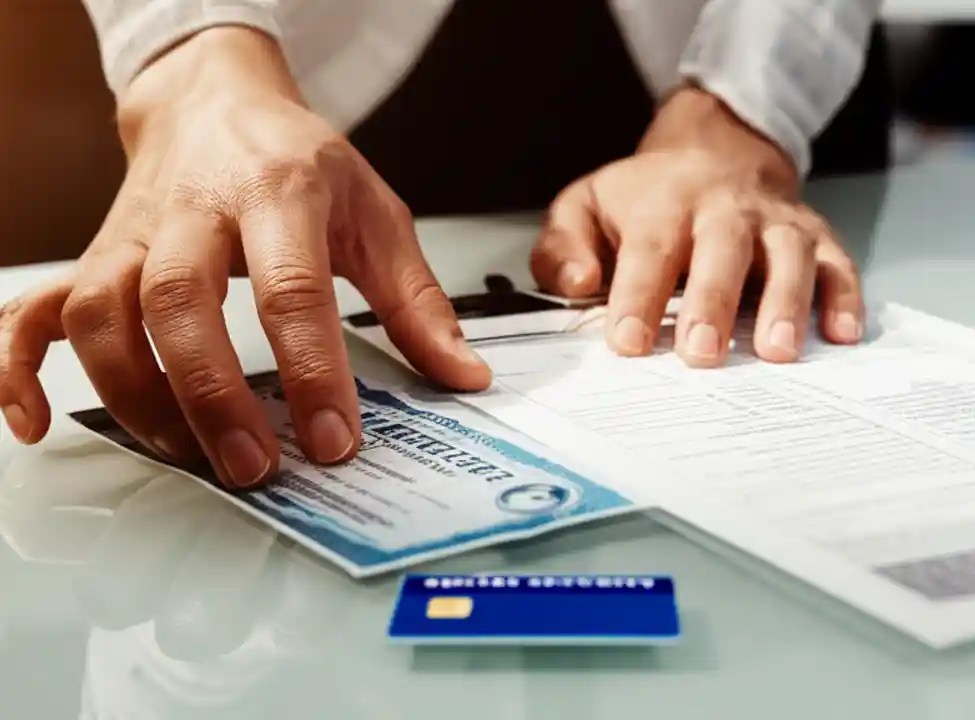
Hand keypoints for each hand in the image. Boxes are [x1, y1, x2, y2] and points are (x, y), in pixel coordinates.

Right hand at [0, 28, 489, 487]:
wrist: (215, 103)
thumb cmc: (299, 161)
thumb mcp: (376, 213)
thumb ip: (418, 300)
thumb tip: (463, 376)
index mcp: (280, 191)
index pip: (293, 287)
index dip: (313, 370)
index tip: (332, 440)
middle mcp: (196, 210)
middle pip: (179, 299)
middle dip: (210, 391)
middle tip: (251, 464)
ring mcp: (134, 233)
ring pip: (104, 310)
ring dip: (134, 392)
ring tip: (188, 452)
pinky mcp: (95, 256)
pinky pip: (35, 310)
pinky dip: (18, 366)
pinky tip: (38, 421)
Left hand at [531, 86, 863, 367]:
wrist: (717, 151)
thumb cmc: (646, 200)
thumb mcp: (586, 207)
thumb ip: (564, 248)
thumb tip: (579, 284)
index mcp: (664, 204)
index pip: (648, 252)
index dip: (637, 297)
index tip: (629, 342)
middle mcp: (725, 210)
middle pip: (722, 251)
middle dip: (713, 303)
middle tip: (702, 354)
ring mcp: (776, 223)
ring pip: (788, 257)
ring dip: (786, 303)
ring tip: (777, 351)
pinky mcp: (817, 238)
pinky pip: (838, 265)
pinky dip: (845, 298)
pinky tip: (842, 335)